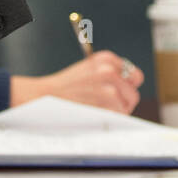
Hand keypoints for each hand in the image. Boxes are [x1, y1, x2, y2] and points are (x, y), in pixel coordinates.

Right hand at [10, 50, 143, 114]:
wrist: (44, 97)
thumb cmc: (65, 88)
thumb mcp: (88, 70)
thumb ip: (110, 74)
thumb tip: (131, 85)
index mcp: (106, 58)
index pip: (134, 75)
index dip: (126, 87)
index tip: (117, 93)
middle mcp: (110, 68)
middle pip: (133, 91)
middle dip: (124, 101)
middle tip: (106, 106)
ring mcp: (110, 84)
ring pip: (128, 104)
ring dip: (117, 111)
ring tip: (98, 111)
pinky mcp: (108, 100)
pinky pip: (120, 114)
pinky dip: (111, 118)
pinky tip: (96, 115)